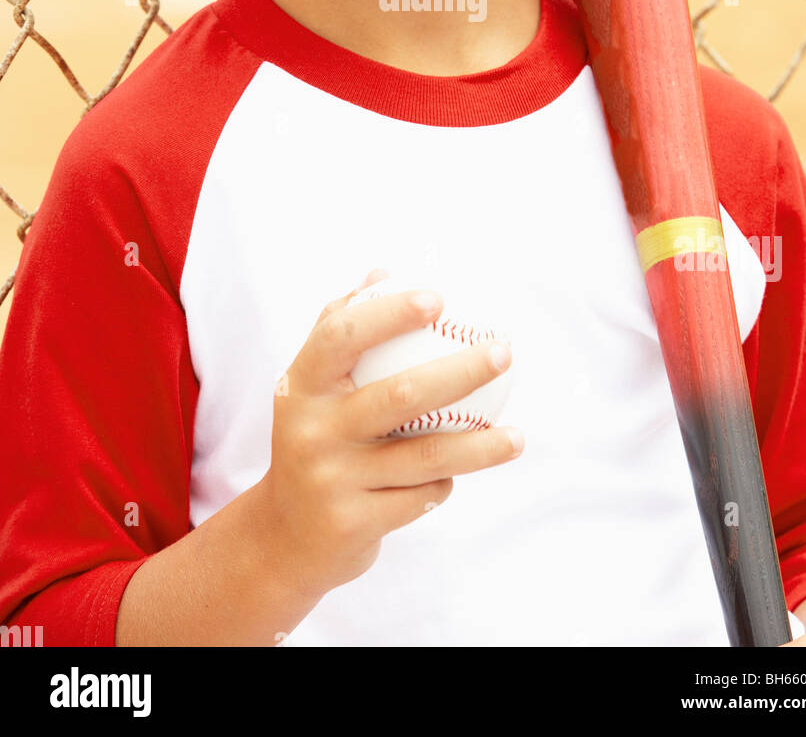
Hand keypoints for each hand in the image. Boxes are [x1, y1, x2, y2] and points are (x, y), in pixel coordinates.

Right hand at [261, 268, 522, 600]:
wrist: (284, 536)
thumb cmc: (315, 438)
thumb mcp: (312, 387)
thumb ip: (341, 328)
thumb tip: (384, 273)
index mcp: (301, 386)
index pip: (343, 336)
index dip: (390, 313)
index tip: (440, 298)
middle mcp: (313, 430)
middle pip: (401, 394)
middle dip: (462, 370)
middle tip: (502, 352)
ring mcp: (332, 479)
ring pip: (425, 457)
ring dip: (480, 446)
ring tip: (518, 437)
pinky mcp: (353, 523)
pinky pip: (421, 497)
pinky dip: (446, 483)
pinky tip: (463, 474)